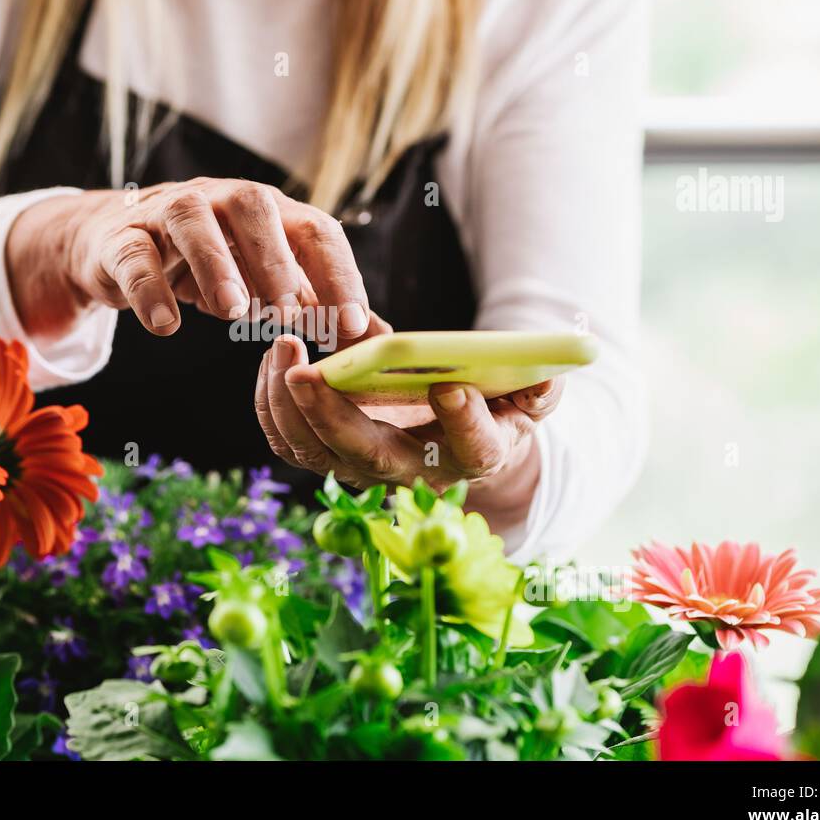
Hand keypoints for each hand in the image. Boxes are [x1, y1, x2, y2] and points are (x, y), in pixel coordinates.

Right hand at [5, 178, 370, 340]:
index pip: (314, 229)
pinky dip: (150, 289)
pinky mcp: (121, 239)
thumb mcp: (266, 282)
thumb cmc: (209, 265)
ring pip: (192, 219)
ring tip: (233, 312)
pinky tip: (166, 326)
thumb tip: (381, 338)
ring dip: (216, 263)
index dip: (339, 274)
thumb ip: (318, 305)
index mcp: (268, 212)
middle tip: (291, 313)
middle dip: (277, 258)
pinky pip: (135, 256)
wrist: (117, 247)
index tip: (354, 326)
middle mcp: (220, 200)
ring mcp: (167, 214)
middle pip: (254, 205)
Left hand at [255, 334, 562, 523]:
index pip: (473, 449)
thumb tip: (547, 374)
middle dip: (332, 415)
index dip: (465, 422)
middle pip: (365, 458)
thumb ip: (537, 388)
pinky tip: (276, 359)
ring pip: (313, 451)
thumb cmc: (492, 404)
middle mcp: (411, 471)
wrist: (457, 433)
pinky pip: (288, 440)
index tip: (452, 387)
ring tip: (285, 348)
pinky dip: (272, 404)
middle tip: (306, 370)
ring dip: (289, 405)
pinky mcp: (328, 452)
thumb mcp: (524, 396)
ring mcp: (362, 466)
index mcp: (471, 455)